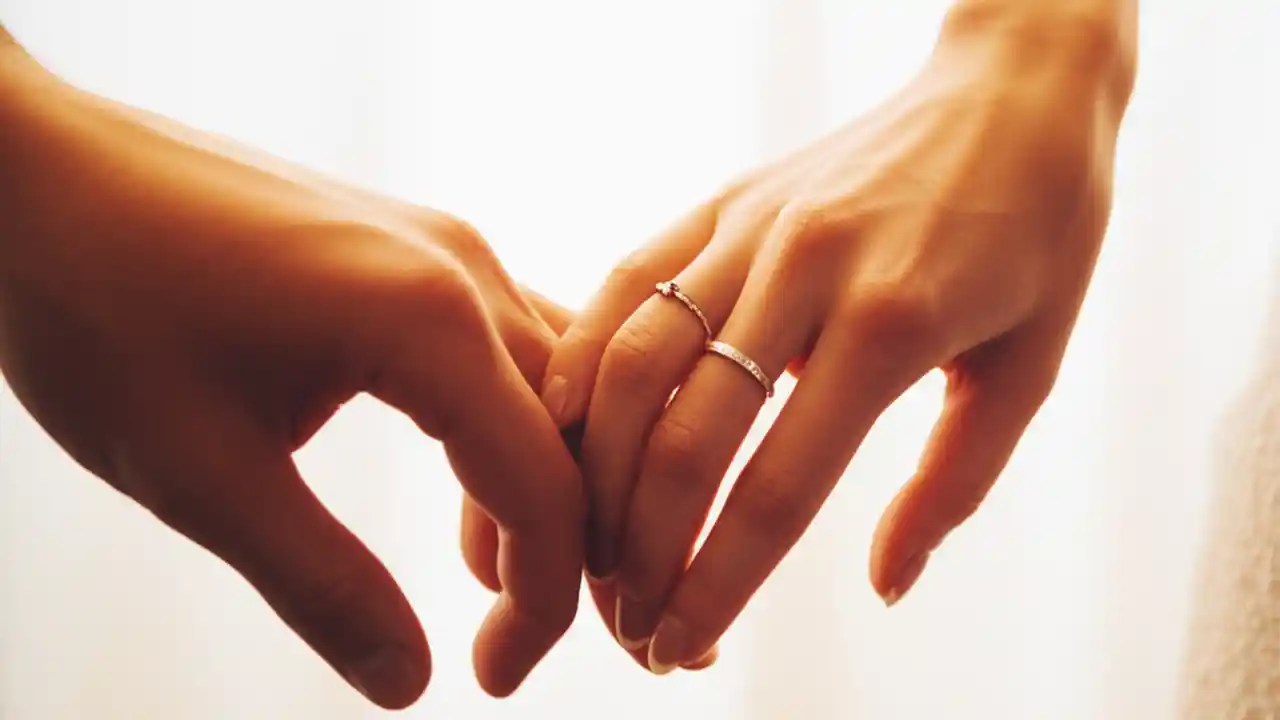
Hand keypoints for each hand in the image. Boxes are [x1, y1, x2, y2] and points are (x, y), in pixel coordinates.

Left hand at [0, 55, 581, 706]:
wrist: (28, 170)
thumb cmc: (97, 308)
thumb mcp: (205, 476)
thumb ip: (323, 587)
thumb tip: (409, 684)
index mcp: (429, 320)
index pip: (544, 484)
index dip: (541, 600)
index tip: (496, 680)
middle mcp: (461, 267)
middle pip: (572, 428)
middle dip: (558, 542)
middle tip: (510, 635)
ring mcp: (440, 242)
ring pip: (548, 380)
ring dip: (536, 478)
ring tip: (482, 573)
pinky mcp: (409, 241)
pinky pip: (499, 342)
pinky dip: (501, 423)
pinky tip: (459, 480)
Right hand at [540, 14, 1134, 670]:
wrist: (1013, 90)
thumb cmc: (1038, 237)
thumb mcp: (1026, 371)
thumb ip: (949, 485)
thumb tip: (884, 585)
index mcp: (892, 326)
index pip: (776, 490)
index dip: (716, 584)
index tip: (680, 645)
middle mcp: (804, 273)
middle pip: (684, 438)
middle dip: (642, 550)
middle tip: (628, 620)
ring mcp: (752, 227)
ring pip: (633, 363)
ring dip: (598, 472)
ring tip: (596, 545)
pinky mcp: (723, 200)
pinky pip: (626, 283)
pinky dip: (580, 359)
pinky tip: (563, 427)